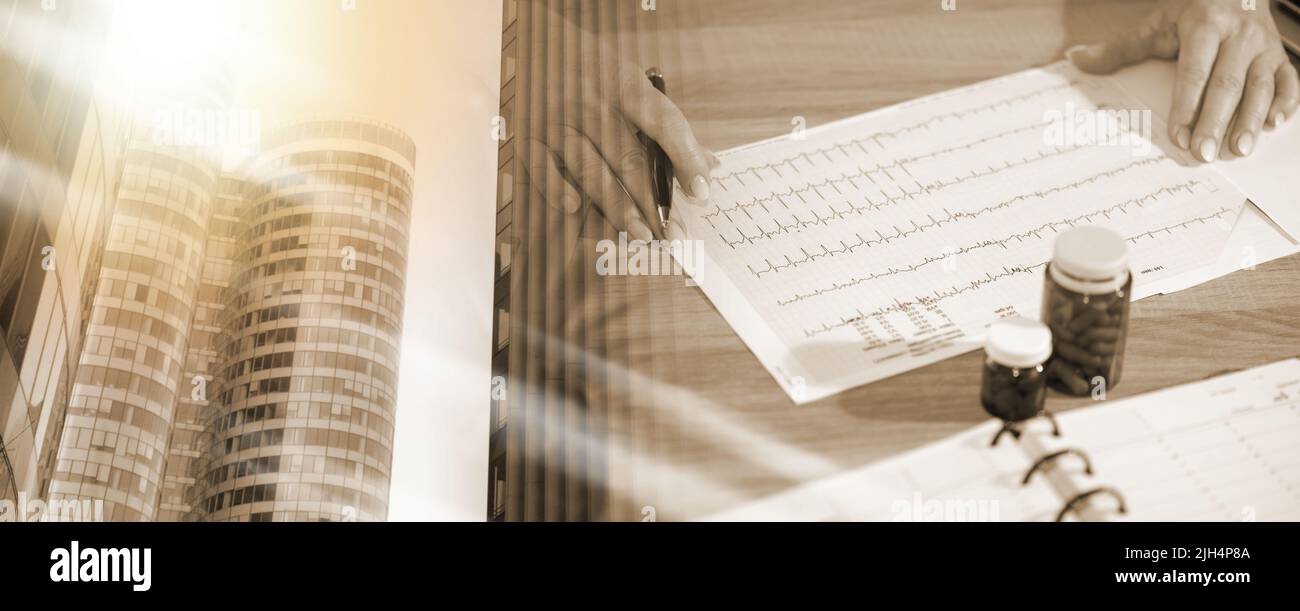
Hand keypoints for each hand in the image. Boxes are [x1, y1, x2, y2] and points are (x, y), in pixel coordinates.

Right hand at [525, 14, 716, 251]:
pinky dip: (558, 188)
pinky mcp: (531, 137)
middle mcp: (592, 104)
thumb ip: (671, 128)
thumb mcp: (633, 84)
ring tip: (641, 235)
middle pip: (629, 157)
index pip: (663, 124)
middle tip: (674, 233)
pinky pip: (543, 167)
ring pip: (591, 168)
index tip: (701, 192)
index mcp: (625, 85)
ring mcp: (559, 122)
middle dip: (654, 200)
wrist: (536, 43)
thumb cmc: (595, 72)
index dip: (685, 158)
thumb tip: (712, 165)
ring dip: (617, 205)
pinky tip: (577, 209)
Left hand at [1068, 0, 1298, 160]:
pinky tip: (1274, 126)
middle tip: (1205, 154)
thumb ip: (1119, 47)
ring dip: (1251, 120)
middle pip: (1228, 84)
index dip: (1186, 105)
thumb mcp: (1153, 25)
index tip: (1177, 135)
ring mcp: (1263, 46)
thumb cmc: (1187, 12)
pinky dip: (1286, 103)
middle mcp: (1239, 34)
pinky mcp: (1279, 56)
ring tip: (1239, 149)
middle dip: (1216, 121)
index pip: (1195, 71)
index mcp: (1205, 25)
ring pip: (1261, 86)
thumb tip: (1076, 58)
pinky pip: (1289, 80)